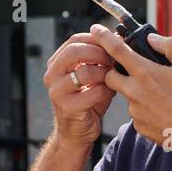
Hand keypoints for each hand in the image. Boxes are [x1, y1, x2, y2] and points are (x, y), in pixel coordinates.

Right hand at [43, 31, 116, 148]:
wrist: (78, 131)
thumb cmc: (89, 100)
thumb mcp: (94, 75)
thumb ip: (101, 58)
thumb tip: (119, 39)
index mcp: (57, 63)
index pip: (74, 40)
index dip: (97, 39)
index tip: (114, 44)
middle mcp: (52, 75)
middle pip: (75, 51)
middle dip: (100, 53)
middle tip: (114, 60)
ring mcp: (57, 91)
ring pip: (85, 71)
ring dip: (105, 73)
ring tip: (112, 78)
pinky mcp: (67, 107)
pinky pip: (93, 92)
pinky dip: (106, 91)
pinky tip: (108, 93)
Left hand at [92, 25, 171, 157]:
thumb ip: (170, 46)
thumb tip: (152, 39)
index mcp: (146, 73)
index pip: (116, 50)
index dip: (103, 37)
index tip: (96, 29)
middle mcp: (135, 92)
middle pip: (110, 76)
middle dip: (115, 70)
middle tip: (135, 70)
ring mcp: (135, 111)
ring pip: (127, 95)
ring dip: (136, 90)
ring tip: (162, 94)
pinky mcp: (139, 126)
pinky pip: (136, 112)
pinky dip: (145, 107)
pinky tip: (163, 109)